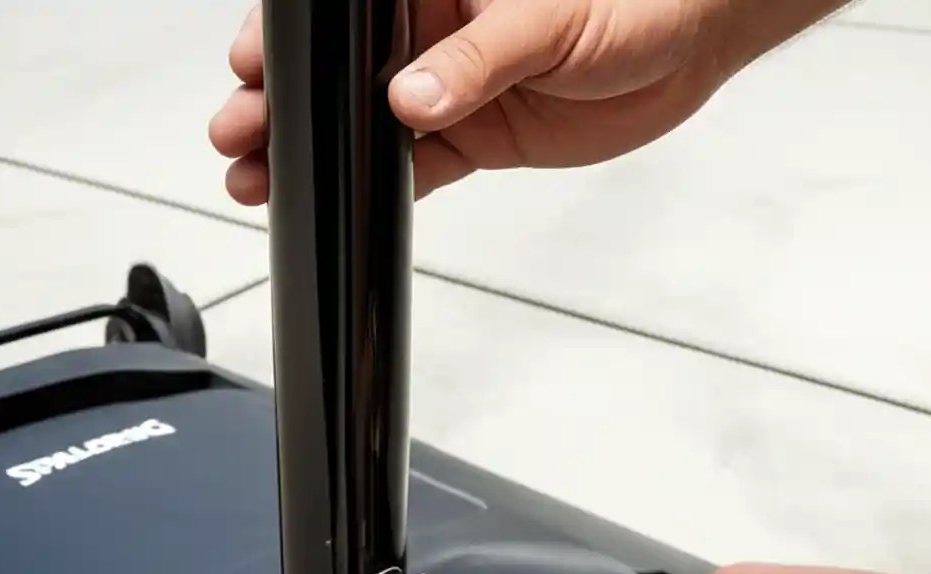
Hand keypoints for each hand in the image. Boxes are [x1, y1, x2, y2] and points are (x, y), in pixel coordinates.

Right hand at [209, 0, 843, 204]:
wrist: (690, 44)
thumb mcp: (545, 21)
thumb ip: (475, 60)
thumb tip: (412, 98)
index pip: (343, 17)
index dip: (292, 43)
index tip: (251, 67)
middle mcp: (432, 33)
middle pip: (338, 72)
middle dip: (282, 102)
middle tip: (240, 131)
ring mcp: (451, 86)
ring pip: (364, 124)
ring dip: (316, 150)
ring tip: (258, 175)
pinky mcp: (476, 134)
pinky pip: (416, 164)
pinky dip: (379, 184)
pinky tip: (339, 198)